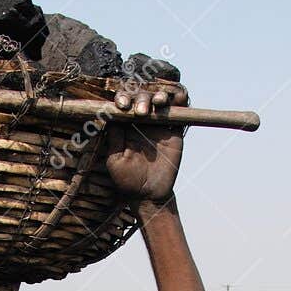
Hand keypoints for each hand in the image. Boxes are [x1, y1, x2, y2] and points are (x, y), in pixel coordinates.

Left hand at [104, 79, 189, 205]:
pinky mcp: (174, 131)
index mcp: (125, 126)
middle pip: (142, 98)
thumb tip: (110, 115)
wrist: (149, 195)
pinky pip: (179, 111)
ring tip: (158, 102)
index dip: (123, 98)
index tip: (122, 105)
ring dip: (159, 95)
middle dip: (141, 99)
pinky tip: (177, 97)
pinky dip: (180, 99)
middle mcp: (142, 122)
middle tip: (141, 113)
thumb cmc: (127, 180)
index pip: (124, 104)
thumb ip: (113, 138)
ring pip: (160, 100)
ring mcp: (158, 125)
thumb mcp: (115, 160)